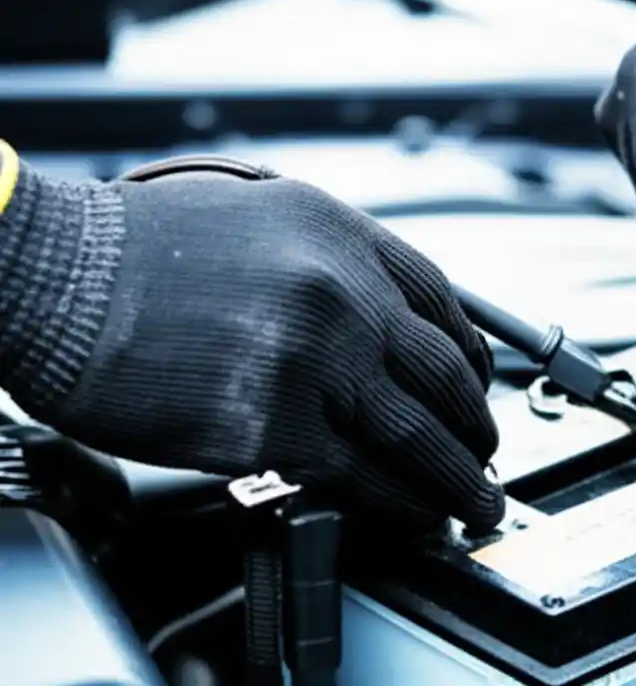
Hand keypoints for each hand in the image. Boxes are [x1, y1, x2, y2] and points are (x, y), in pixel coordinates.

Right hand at [0, 164, 502, 527]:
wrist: (54, 280)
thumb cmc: (135, 252)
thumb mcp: (258, 218)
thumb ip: (328, 265)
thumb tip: (379, 325)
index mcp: (340, 233)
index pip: (442, 302)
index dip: (473, 354)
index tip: (481, 384)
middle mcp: (340, 290)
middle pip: (444, 372)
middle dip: (477, 423)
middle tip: (488, 452)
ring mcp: (313, 356)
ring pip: (418, 432)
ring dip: (458, 475)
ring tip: (475, 499)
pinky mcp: (274, 423)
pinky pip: (361, 473)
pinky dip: (399, 500)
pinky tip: (413, 511)